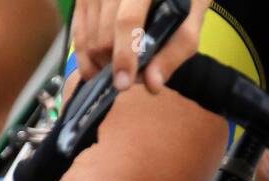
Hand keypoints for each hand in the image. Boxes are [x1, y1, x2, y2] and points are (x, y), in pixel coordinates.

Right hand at [72, 0, 211, 93]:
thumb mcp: (191, 16)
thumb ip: (177, 48)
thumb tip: (152, 84)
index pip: (126, 21)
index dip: (124, 55)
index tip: (123, 83)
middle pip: (103, 38)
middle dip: (114, 64)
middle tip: (133, 73)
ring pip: (87, 41)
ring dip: (102, 63)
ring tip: (121, 63)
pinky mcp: (81, 0)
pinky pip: (77, 37)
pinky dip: (87, 58)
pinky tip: (101, 65)